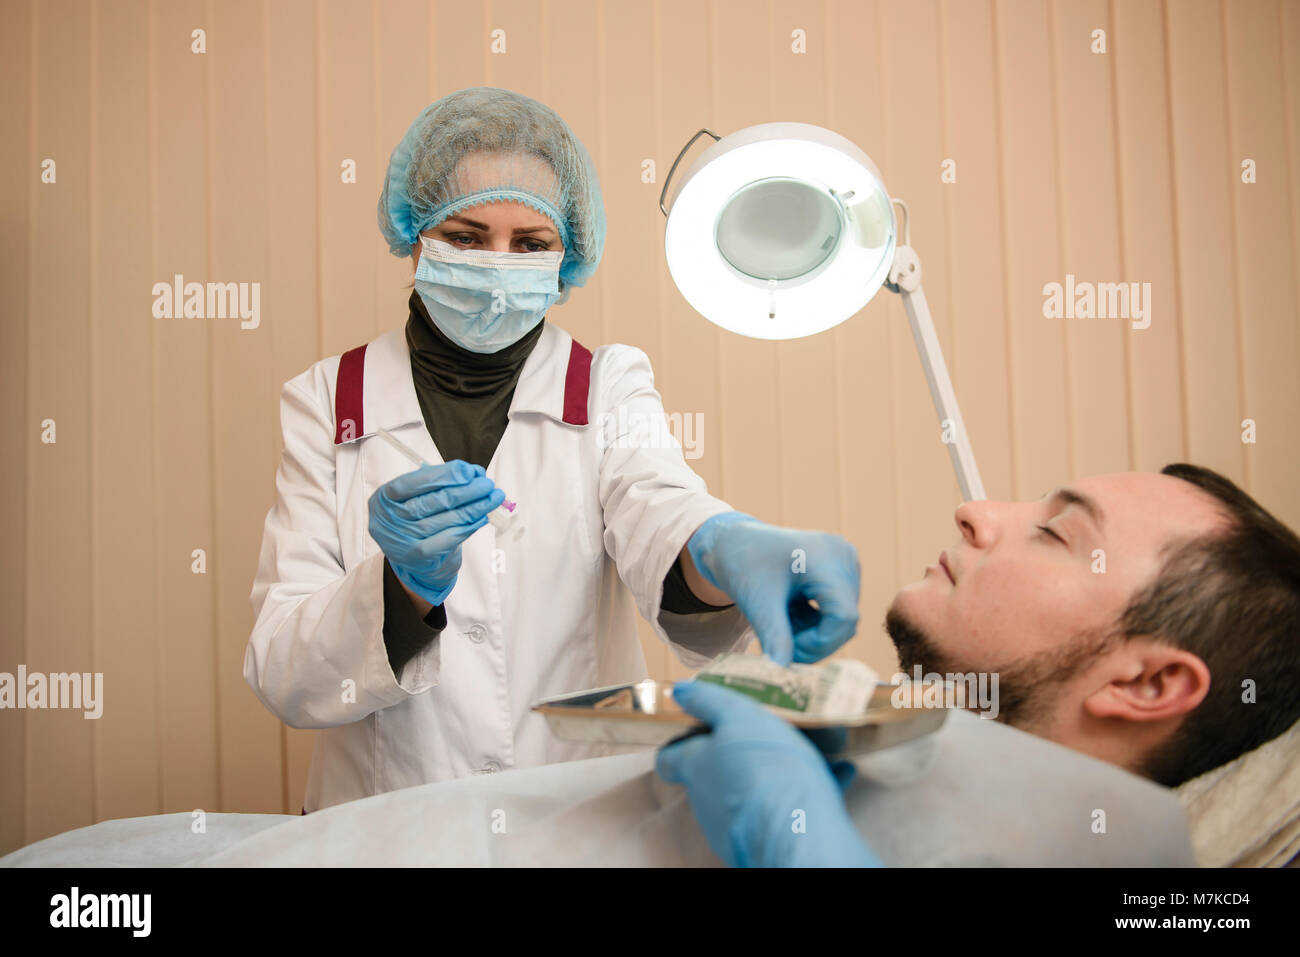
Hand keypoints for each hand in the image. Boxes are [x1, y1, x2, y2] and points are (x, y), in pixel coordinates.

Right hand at [367, 459, 503, 605]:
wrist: (412, 561)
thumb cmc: (417, 519)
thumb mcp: (416, 497)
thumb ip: (439, 483)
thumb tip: (472, 473)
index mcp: (383, 499)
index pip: (412, 483)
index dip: (442, 475)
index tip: (468, 470)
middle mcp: (388, 520)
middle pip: (432, 501)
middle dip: (465, 490)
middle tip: (487, 483)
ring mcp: (402, 540)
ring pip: (444, 520)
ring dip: (474, 507)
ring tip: (493, 497)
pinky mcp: (418, 557)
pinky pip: (449, 538)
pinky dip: (468, 527)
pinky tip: (482, 517)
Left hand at [656, 680, 880, 867]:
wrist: (796, 830)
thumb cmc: (763, 766)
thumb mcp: (736, 717)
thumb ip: (709, 702)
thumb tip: (680, 691)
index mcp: (698, 768)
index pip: (671, 760)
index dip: (677, 749)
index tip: (689, 737)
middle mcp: (709, 801)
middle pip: (711, 778)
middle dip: (732, 761)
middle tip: (759, 739)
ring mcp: (737, 826)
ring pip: (751, 795)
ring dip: (771, 778)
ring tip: (806, 755)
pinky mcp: (770, 840)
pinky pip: (789, 811)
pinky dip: (810, 793)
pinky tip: (840, 772)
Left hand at [685, 512, 860, 664]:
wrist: (734, 542)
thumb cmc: (742, 564)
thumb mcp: (757, 602)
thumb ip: (775, 637)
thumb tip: (781, 673)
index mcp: (827, 557)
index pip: (844, 615)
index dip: (821, 642)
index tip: (788, 649)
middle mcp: (843, 557)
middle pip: (845, 621)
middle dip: (814, 642)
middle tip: (779, 645)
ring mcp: (845, 564)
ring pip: (841, 621)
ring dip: (812, 634)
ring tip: (778, 624)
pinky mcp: (840, 574)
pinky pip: (836, 612)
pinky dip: (813, 624)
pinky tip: (788, 616)